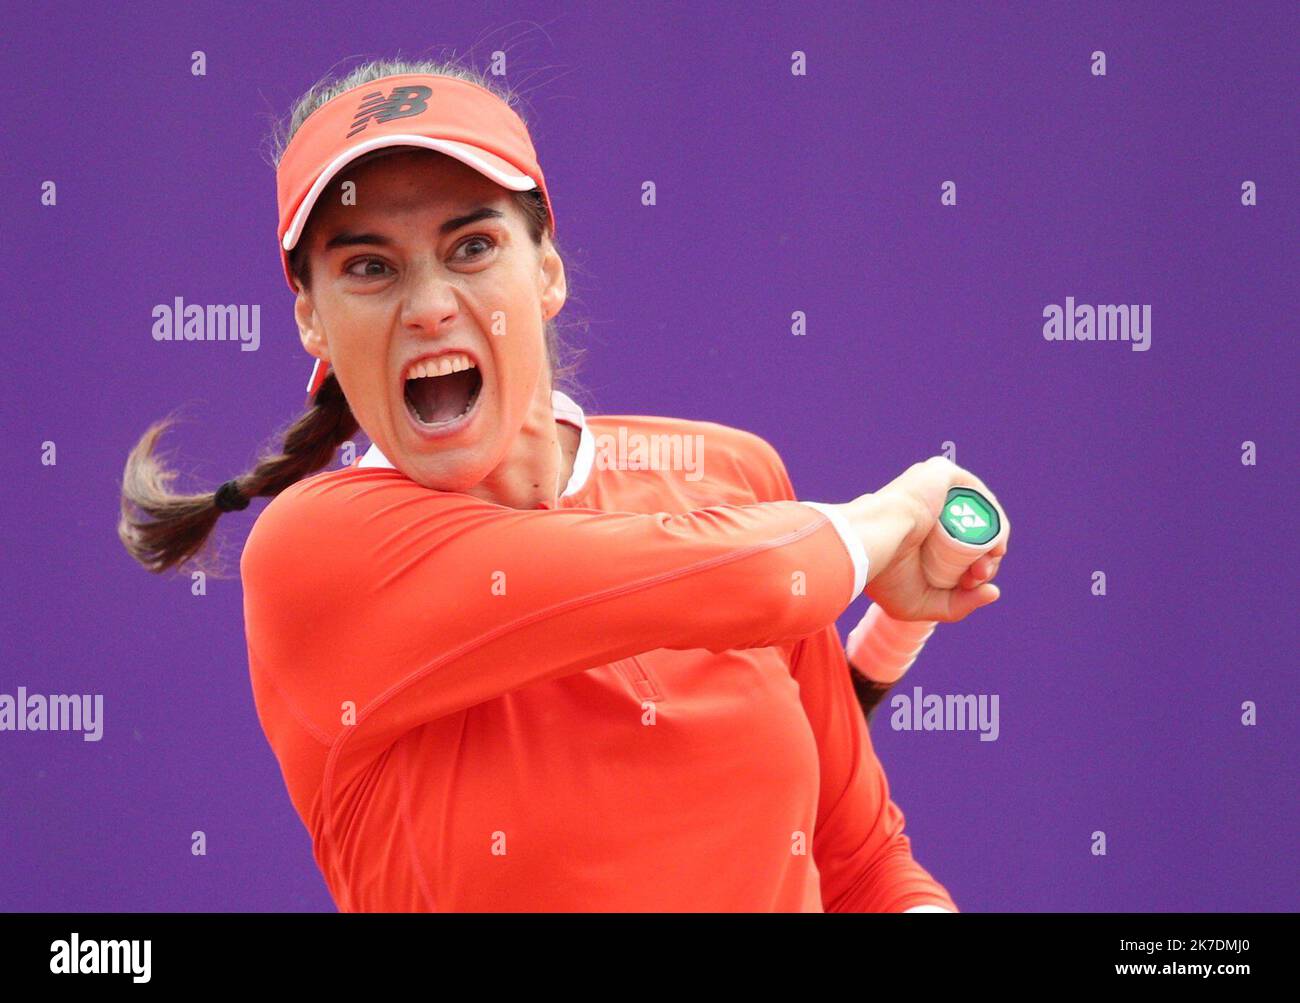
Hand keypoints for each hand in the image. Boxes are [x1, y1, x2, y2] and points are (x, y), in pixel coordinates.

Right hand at [862, 457, 1009, 622]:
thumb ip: (957, 606)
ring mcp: (934, 490)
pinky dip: (994, 519)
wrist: (868, 543)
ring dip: (992, 543)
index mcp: (917, 533)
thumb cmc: (885, 575)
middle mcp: (927, 508)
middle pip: (972, 534)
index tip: (969, 585)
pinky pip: (979, 496)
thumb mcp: (922, 603)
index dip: (973, 570)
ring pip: (978, 517)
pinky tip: (996, 543)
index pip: (957, 550)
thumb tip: (994, 592)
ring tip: (984, 566)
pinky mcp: (942, 475)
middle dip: (985, 560)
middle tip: (977, 577)